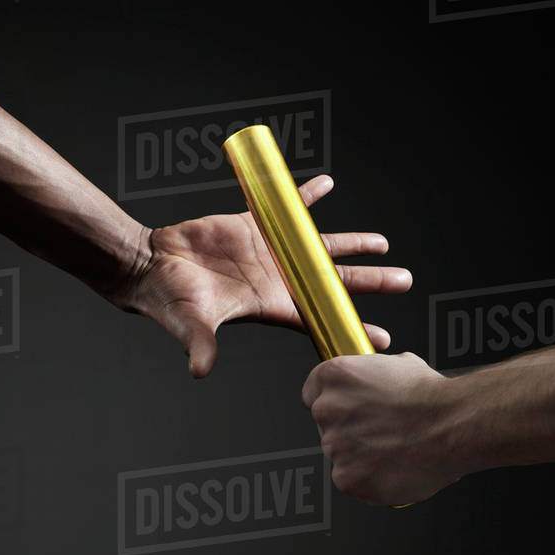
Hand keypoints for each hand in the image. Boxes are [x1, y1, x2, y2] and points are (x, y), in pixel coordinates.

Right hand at [122, 176, 411, 377]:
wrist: (150, 264)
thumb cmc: (169, 299)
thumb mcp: (190, 322)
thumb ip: (201, 344)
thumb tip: (200, 370)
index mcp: (271, 304)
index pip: (322, 318)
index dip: (352, 328)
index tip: (384, 339)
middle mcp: (279, 279)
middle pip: (335, 281)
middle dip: (371, 281)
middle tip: (404, 280)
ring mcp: (271, 252)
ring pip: (322, 246)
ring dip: (352, 242)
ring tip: (382, 243)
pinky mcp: (254, 226)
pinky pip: (289, 208)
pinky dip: (307, 196)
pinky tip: (327, 184)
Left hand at [301, 351, 461, 505]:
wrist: (453, 425)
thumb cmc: (431, 396)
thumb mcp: (397, 365)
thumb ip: (371, 375)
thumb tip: (374, 381)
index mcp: (334, 376)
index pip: (312, 392)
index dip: (332, 401)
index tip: (346, 409)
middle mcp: (328, 409)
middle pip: (326, 425)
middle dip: (349, 429)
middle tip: (380, 430)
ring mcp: (335, 446)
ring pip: (340, 454)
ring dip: (360, 454)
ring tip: (393, 449)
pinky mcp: (347, 479)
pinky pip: (352, 481)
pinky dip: (369, 479)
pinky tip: (393, 467)